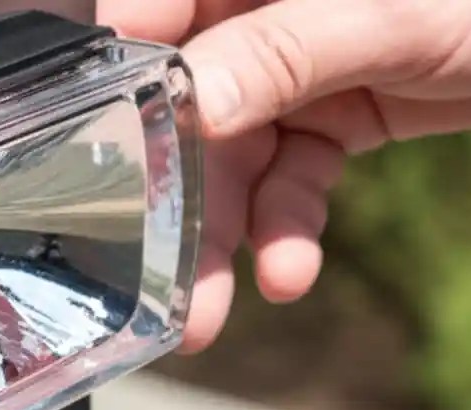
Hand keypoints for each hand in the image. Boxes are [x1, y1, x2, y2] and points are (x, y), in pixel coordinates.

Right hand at [94, 0, 470, 351]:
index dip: (111, 93)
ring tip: (206, 318)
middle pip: (180, 115)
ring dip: (222, 241)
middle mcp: (247, 19)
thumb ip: (281, 55)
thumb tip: (193, 106)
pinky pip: (288, 180)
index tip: (87, 167)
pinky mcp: (323, 117)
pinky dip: (286, 228)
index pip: (143, 23)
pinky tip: (287, 273)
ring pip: (230, 163)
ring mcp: (285, 72)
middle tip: (147, 283)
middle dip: (167, 204)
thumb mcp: (384, 16)